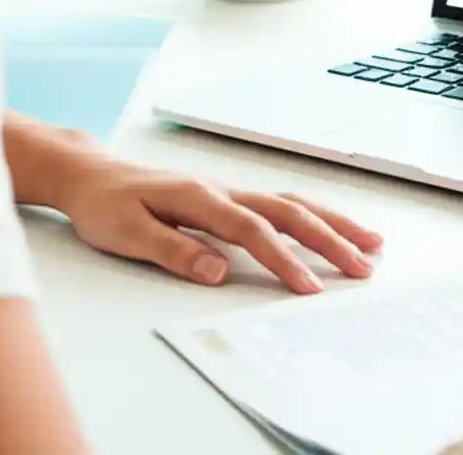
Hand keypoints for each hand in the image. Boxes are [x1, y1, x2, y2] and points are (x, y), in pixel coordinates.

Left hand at [55, 157, 382, 293]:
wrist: (91, 175)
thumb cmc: (105, 205)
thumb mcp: (125, 233)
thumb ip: (172, 251)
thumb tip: (217, 271)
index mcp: (200, 199)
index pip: (253, 232)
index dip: (284, 260)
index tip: (310, 287)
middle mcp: (223, 191)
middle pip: (289, 213)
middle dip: (330, 240)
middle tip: (364, 267)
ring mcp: (230, 191)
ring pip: (294, 204)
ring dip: (334, 223)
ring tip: (371, 243)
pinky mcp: (231, 197)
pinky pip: (283, 204)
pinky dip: (316, 215)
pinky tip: (334, 227)